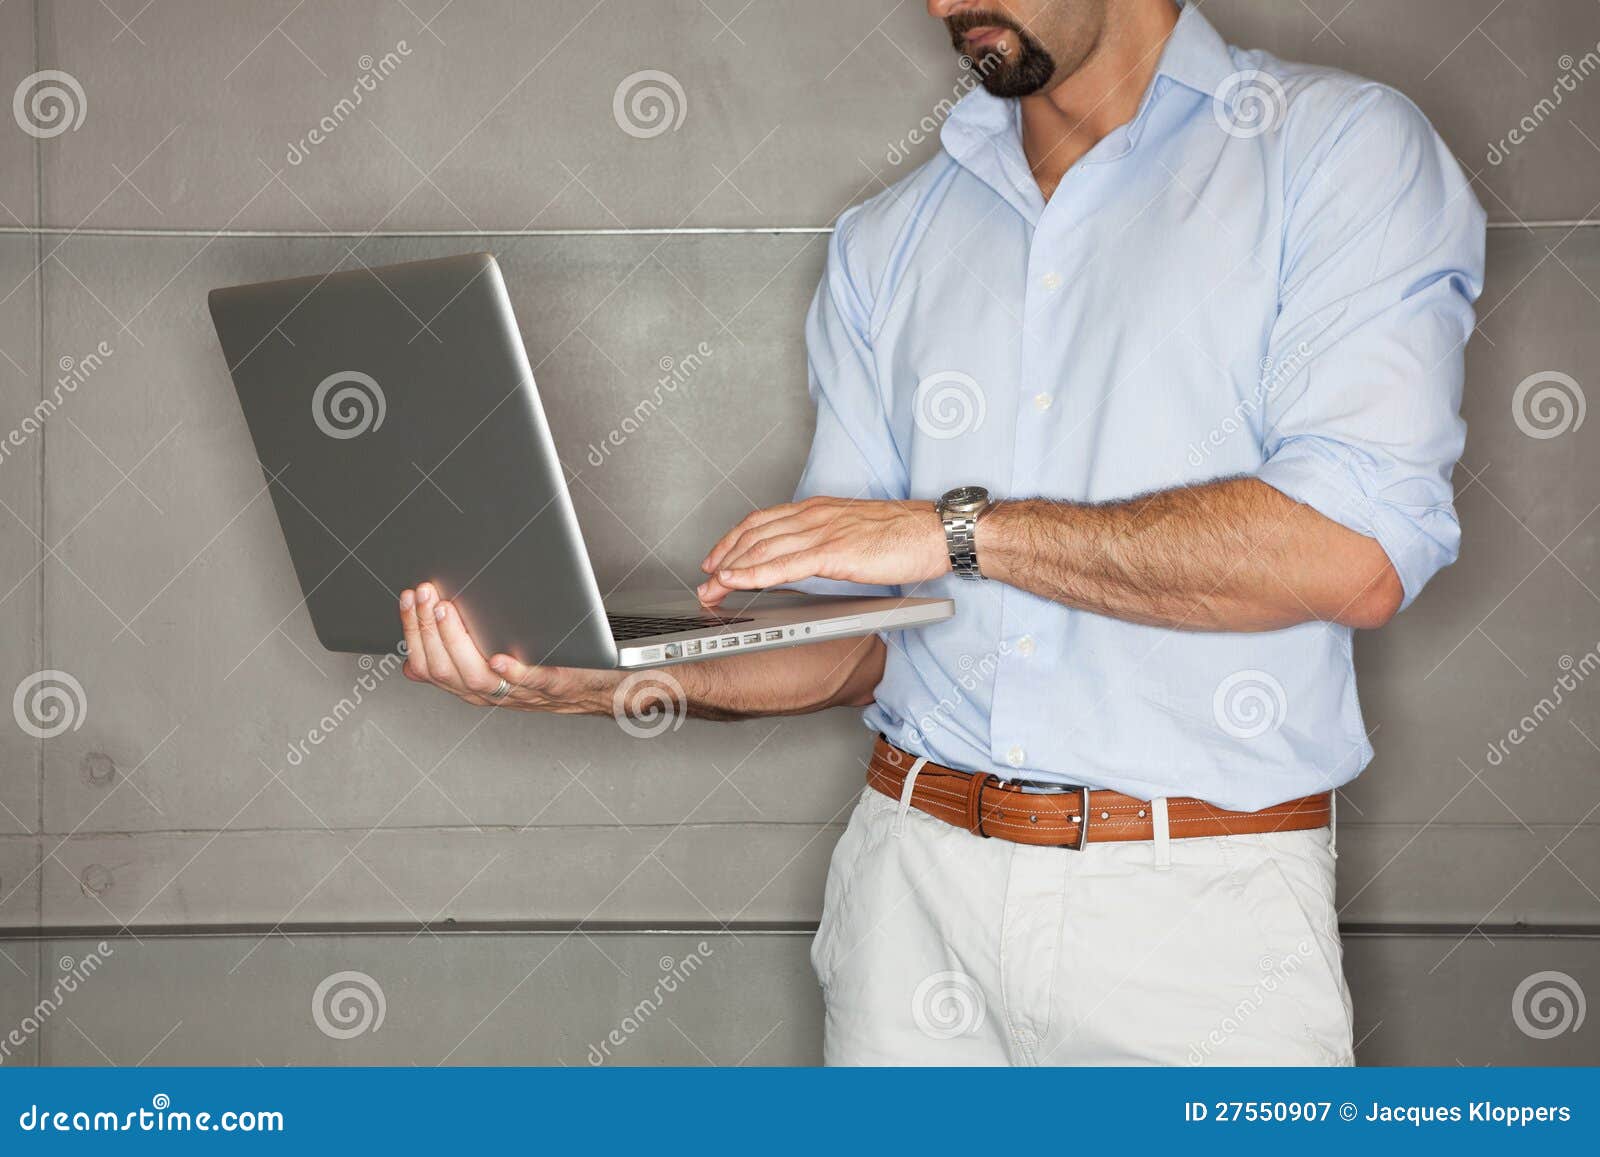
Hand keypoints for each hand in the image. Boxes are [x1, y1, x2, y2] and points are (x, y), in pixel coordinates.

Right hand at [397, 583, 621, 711]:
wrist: (589, 689)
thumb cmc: (540, 669)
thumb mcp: (490, 660)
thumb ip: (458, 651)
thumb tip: (420, 632)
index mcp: (468, 684)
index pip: (425, 664)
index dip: (412, 630)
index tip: (409, 598)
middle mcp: (487, 692)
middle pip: (443, 668)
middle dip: (427, 628)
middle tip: (424, 594)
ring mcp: (517, 692)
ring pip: (474, 676)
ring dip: (455, 641)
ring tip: (447, 610)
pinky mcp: (550, 686)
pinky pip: (528, 682)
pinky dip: (511, 672)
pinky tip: (499, 658)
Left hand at [696, 497, 947, 604]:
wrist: (937, 533)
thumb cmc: (906, 536)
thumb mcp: (855, 533)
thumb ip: (826, 542)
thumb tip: (806, 559)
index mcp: (819, 510)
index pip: (763, 521)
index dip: (734, 541)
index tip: (717, 558)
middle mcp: (814, 516)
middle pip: (754, 534)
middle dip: (723, 558)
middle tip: (703, 579)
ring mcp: (823, 532)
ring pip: (762, 549)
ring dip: (729, 571)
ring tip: (710, 588)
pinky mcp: (834, 552)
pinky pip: (784, 564)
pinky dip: (754, 574)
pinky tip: (736, 582)